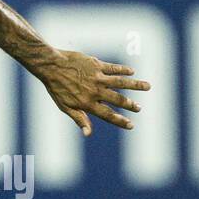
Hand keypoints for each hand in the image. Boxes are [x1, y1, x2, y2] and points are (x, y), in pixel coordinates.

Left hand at [35, 50, 149, 135]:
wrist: (50, 66)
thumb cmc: (56, 87)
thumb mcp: (65, 106)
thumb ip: (79, 118)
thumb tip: (87, 134)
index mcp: (88, 103)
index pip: (108, 115)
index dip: (120, 121)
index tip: (131, 125)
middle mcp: (95, 91)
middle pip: (118, 99)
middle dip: (130, 104)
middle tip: (139, 108)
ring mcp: (97, 77)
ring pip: (121, 82)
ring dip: (135, 85)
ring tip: (148, 86)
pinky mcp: (96, 65)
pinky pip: (113, 68)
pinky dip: (124, 69)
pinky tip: (132, 71)